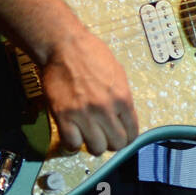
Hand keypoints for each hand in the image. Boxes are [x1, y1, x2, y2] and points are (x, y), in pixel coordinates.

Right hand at [38, 26, 138, 155]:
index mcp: (122, 97)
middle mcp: (105, 108)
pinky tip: (74, 134)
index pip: (132, 133)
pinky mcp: (63, 116)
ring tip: (89, 134)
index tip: (121, 135)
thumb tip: (124, 119)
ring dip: (93, 144)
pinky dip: (73, 143)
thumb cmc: (92, 55)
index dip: (127, 137)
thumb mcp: (118, 73)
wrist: (64, 46)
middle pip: (116, 144)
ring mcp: (84, 114)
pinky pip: (72, 144)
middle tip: (104, 135)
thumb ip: (122, 98)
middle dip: (112, 142)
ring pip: (96, 149)